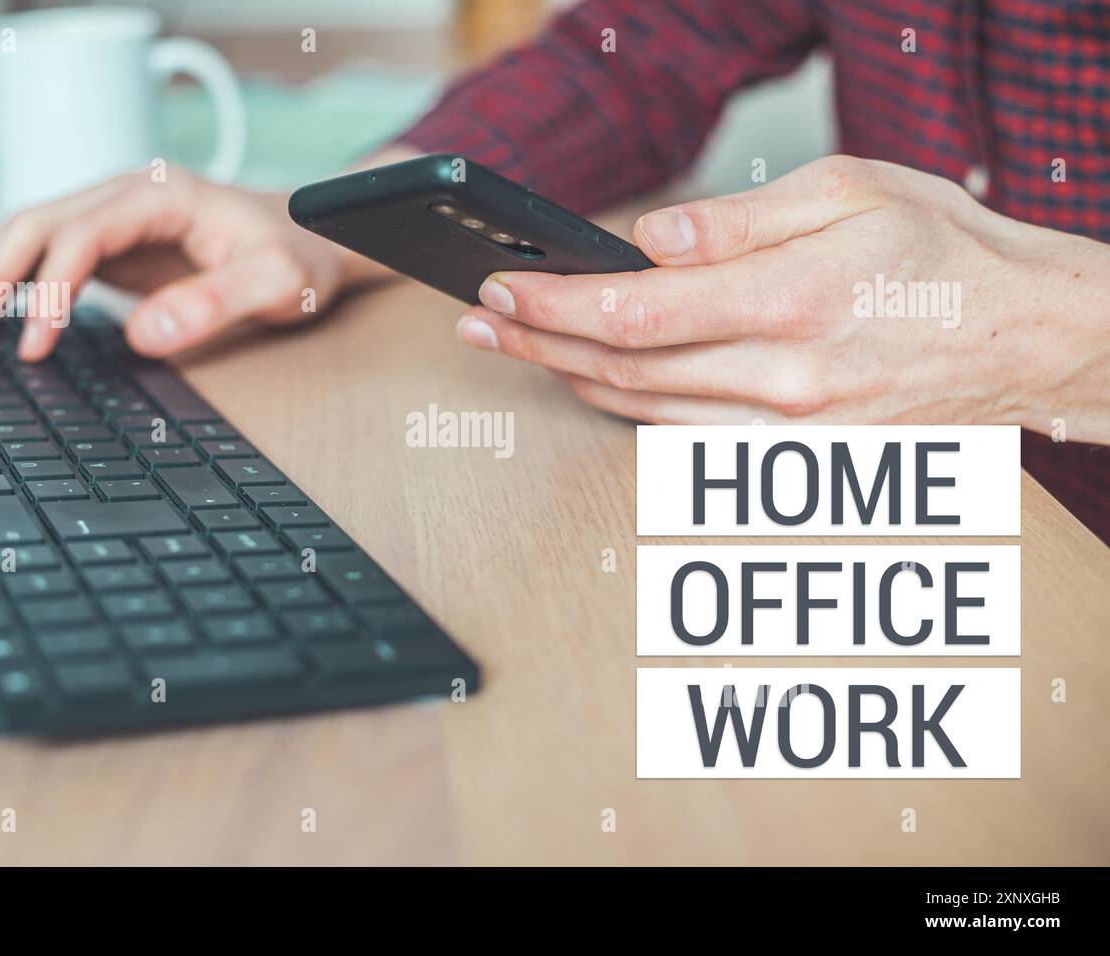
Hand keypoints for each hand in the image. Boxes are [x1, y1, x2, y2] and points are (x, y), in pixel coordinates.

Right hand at [0, 160, 400, 360]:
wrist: (315, 240)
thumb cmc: (301, 256)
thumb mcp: (278, 283)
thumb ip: (217, 303)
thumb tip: (144, 334)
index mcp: (161, 195)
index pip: (82, 232)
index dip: (51, 287)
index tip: (39, 345)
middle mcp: (128, 196)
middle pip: (35, 222)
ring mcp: (116, 217)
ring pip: (30, 234)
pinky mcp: (114, 244)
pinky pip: (51, 256)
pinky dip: (18, 285)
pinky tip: (0, 321)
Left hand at [456, 155, 1109, 442]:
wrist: (1025, 340)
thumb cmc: (947, 255)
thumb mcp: (854, 194)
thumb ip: (741, 221)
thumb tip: (649, 238)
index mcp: (795, 300)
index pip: (637, 312)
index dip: (555, 304)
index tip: (502, 289)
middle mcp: (785, 379)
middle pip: (624, 371)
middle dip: (537, 345)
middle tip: (481, 324)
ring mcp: (790, 432)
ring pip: (645, 413)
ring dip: (568, 381)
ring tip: (517, 350)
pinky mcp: (795, 458)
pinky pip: (687, 439)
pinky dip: (629, 410)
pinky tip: (593, 384)